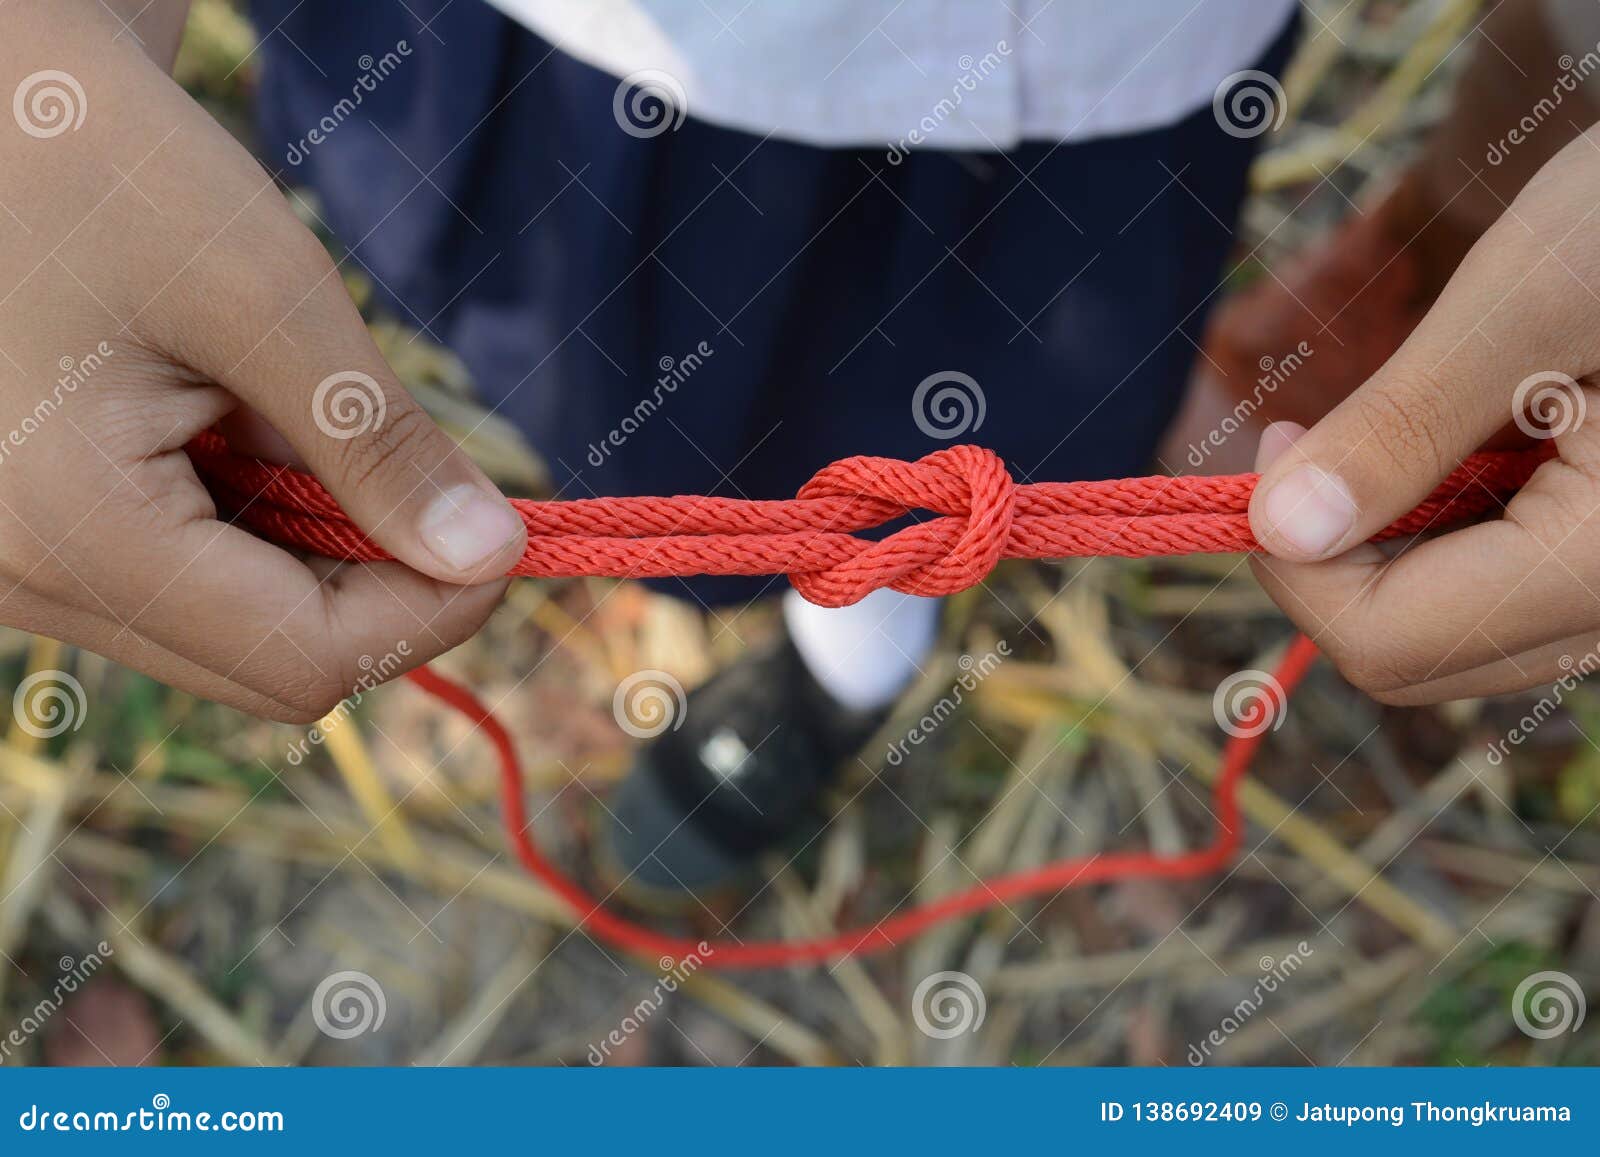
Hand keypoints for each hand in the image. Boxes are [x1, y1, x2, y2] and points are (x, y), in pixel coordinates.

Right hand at [0, 2, 525, 720]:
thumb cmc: (107, 167)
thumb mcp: (266, 295)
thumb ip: (379, 446)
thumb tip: (490, 557)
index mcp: (70, 533)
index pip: (304, 661)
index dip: (432, 612)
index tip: (503, 534)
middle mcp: (27, 580)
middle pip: (272, 665)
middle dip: (381, 587)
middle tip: (431, 478)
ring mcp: (26, 568)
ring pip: (239, 631)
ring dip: (323, 552)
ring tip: (301, 419)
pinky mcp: (44, 539)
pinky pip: (195, 583)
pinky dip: (265, 528)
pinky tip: (251, 431)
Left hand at [1248, 129, 1599, 704]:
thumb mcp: (1525, 304)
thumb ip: (1400, 428)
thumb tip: (1279, 531)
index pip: (1388, 641)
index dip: (1297, 563)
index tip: (1275, 448)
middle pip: (1414, 655)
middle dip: (1335, 558)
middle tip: (1310, 439)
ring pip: (1450, 630)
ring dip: (1385, 543)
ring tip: (1401, 424)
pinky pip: (1498, 590)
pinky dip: (1441, 530)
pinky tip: (1458, 438)